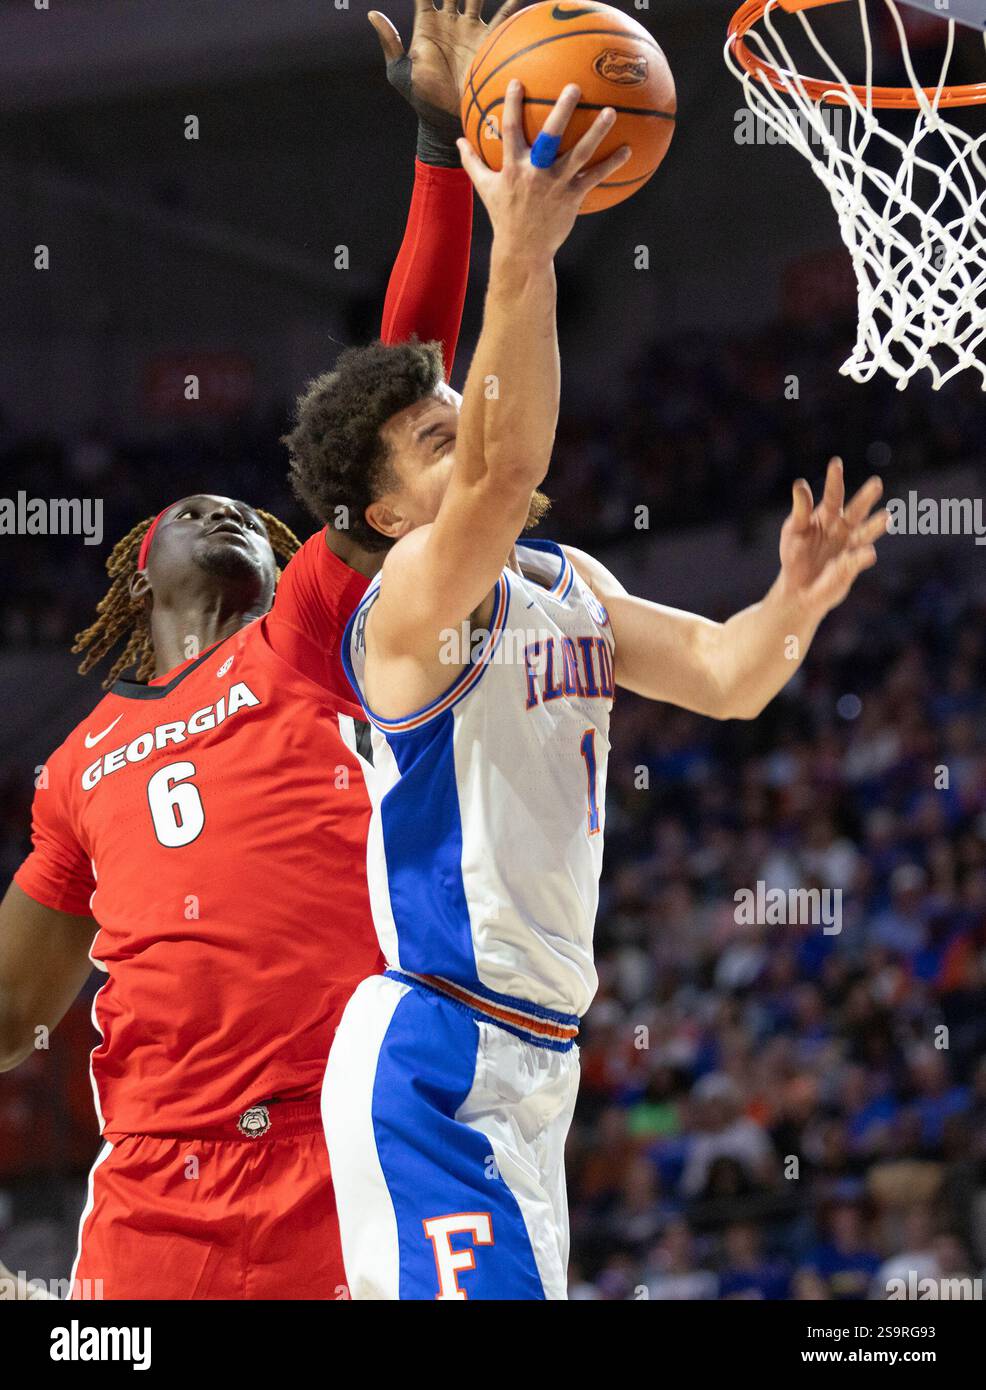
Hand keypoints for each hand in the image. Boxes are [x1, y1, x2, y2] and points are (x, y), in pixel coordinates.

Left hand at [370, 0, 522, 129]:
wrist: (449, 117)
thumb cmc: (422, 97)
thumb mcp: (400, 72)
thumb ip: (390, 42)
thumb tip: (372, 15)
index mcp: (427, 24)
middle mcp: (449, 21)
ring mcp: (469, 28)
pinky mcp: (486, 39)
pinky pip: (500, 18)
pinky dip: (511, 5)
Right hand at [456, 82, 629, 257]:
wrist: (522, 250)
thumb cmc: (504, 216)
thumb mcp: (485, 188)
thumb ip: (473, 162)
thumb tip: (459, 141)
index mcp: (513, 168)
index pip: (511, 130)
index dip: (513, 105)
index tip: (517, 81)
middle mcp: (536, 173)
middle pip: (551, 136)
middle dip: (563, 110)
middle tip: (575, 87)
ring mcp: (556, 185)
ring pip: (580, 154)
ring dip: (597, 132)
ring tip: (611, 111)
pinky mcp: (572, 198)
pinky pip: (595, 177)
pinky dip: (612, 164)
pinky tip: (627, 150)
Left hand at [778, 459, 887, 615]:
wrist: (798, 590)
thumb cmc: (795, 555)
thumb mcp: (794, 531)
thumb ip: (801, 511)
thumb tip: (800, 484)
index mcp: (827, 516)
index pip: (833, 495)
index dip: (834, 480)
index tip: (836, 463)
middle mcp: (843, 529)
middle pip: (856, 510)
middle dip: (866, 497)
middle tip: (876, 483)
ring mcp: (850, 547)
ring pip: (866, 533)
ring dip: (877, 525)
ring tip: (888, 516)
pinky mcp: (851, 567)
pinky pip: (857, 560)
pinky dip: (862, 557)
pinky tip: (869, 553)